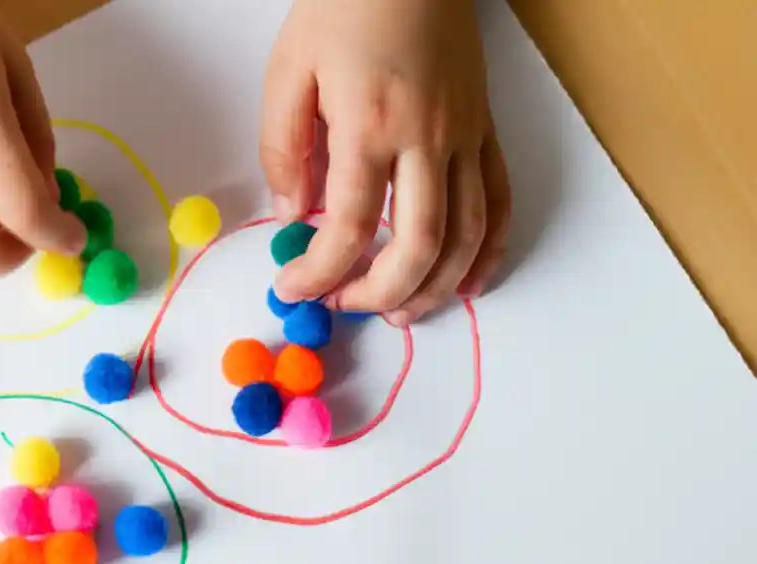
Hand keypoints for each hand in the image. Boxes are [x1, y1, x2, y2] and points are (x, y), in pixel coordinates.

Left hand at [262, 0, 510, 324]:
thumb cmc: (344, 7)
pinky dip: (489, 250)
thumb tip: (291, 216)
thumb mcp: (288, 71)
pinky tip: (467, 283)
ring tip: (403, 313)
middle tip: (347, 307)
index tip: (293, 290)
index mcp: (368, 126)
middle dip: (382, 293)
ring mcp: (464, 137)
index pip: (346, 226)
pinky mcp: (485, 130)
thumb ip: (285, 149)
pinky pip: (498, 201)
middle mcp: (426, 139)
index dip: (319, 273)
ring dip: (436, 287)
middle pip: (418, 245)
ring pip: (467, 235)